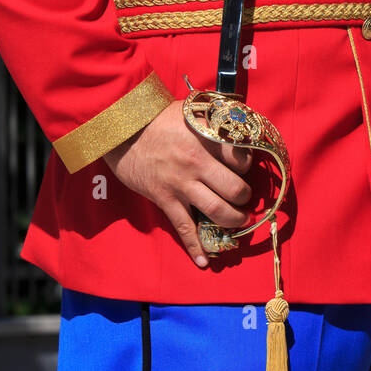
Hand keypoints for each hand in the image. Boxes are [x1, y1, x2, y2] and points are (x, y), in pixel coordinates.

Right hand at [102, 98, 253, 266]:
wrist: (122, 130)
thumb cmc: (157, 117)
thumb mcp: (190, 109)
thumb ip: (213, 117)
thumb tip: (235, 121)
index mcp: (207, 139)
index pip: (241, 159)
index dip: (247, 165)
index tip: (245, 167)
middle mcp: (198, 163)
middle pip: (234, 189)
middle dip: (244, 198)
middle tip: (244, 198)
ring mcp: (181, 184)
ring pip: (217, 211)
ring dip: (233, 220)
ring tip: (238, 221)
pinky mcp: (165, 199)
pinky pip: (184, 228)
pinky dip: (195, 247)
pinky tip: (205, 262)